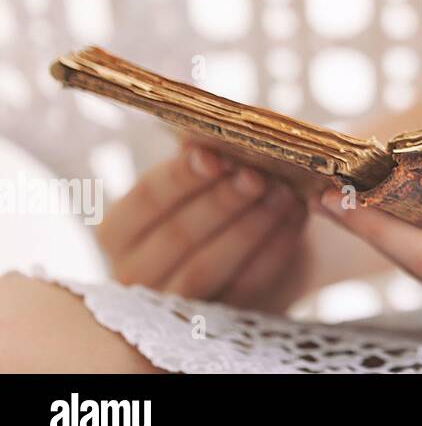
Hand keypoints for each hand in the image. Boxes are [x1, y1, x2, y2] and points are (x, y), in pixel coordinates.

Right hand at [97, 138, 309, 310]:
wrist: (265, 240)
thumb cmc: (225, 193)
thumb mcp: (212, 171)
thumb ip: (203, 145)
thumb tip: (198, 106)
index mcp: (121, 230)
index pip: (145, 200)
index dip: (181, 176)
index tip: (215, 154)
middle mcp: (136, 273)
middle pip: (179, 236)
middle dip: (223, 201)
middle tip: (259, 175)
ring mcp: (176, 305)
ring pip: (209, 267)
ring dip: (251, 227)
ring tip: (285, 194)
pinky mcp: (222, 319)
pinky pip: (247, 289)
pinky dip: (275, 252)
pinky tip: (296, 220)